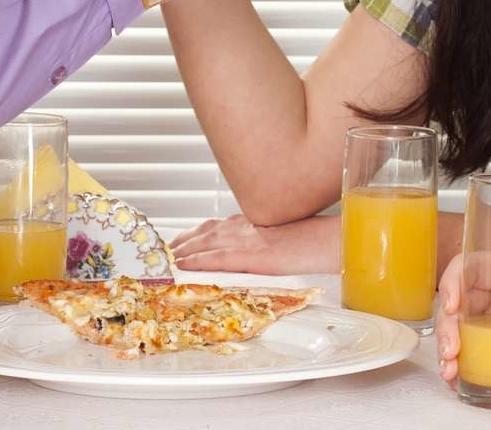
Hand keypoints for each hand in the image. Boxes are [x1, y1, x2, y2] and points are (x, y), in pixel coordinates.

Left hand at [169, 214, 338, 273]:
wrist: (331, 239)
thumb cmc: (313, 241)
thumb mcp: (280, 239)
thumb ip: (261, 243)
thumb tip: (252, 256)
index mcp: (250, 224)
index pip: (212, 229)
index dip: (190, 237)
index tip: (175, 245)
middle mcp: (244, 228)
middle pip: (202, 235)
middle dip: (179, 245)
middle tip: (159, 255)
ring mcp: (247, 240)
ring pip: (204, 245)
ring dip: (181, 253)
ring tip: (163, 263)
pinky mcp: (254, 255)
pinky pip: (219, 258)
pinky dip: (198, 262)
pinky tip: (184, 266)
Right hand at [434, 251, 490, 384]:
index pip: (466, 268)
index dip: (452, 284)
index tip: (452, 307)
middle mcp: (485, 295)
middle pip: (454, 306)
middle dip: (447, 329)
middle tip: (451, 351)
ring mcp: (482, 319)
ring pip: (453, 332)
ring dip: (446, 352)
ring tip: (450, 372)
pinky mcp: (485, 342)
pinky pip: (465, 352)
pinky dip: (458, 368)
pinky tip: (457, 382)